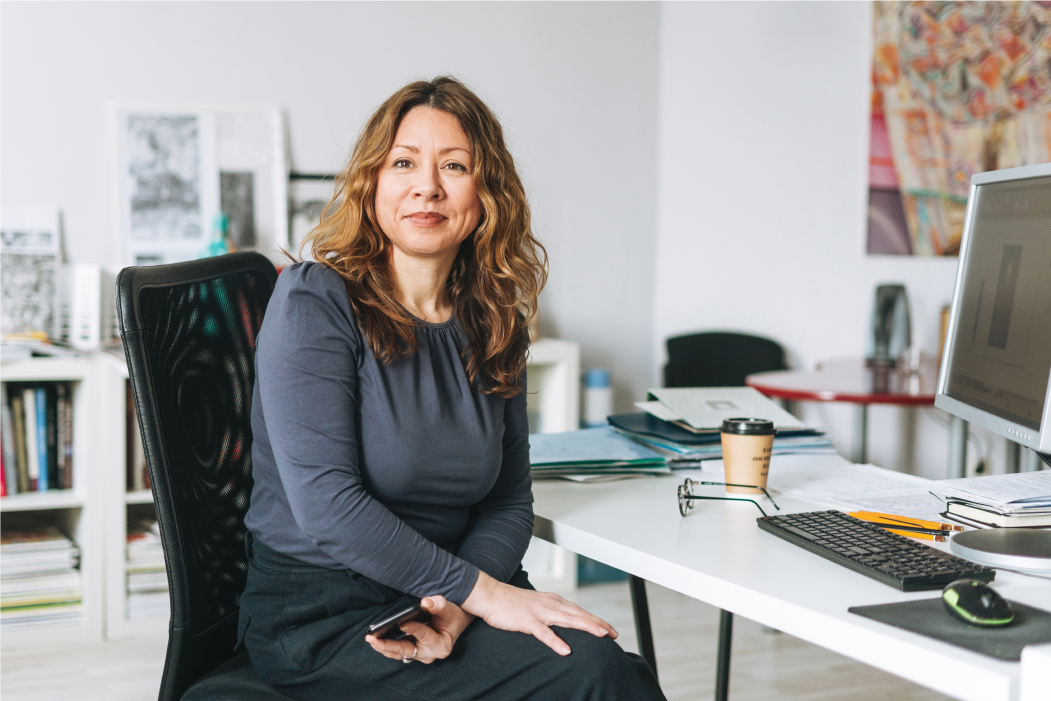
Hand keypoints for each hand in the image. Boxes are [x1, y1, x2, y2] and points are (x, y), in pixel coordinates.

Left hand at [365, 596, 473, 663]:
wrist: (454, 623)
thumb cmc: (452, 616)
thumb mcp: (449, 609)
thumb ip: (439, 605)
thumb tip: (425, 603)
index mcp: (441, 645)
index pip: (425, 636)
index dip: (413, 629)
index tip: (401, 623)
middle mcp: (430, 655)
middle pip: (406, 650)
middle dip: (388, 645)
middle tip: (372, 638)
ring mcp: (421, 656)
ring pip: (399, 654)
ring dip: (383, 647)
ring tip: (370, 639)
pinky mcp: (414, 653)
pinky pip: (398, 652)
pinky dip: (387, 647)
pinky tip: (376, 639)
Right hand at [461, 571, 617, 655]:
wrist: (491, 595)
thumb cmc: (513, 603)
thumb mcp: (538, 606)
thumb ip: (552, 613)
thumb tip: (566, 623)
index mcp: (554, 601)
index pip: (580, 611)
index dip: (596, 620)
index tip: (610, 630)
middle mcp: (551, 604)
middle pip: (580, 615)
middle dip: (598, 624)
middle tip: (614, 634)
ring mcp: (540, 612)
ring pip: (568, 620)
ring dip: (586, 627)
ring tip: (601, 635)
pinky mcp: (527, 621)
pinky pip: (544, 633)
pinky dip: (556, 641)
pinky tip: (566, 650)